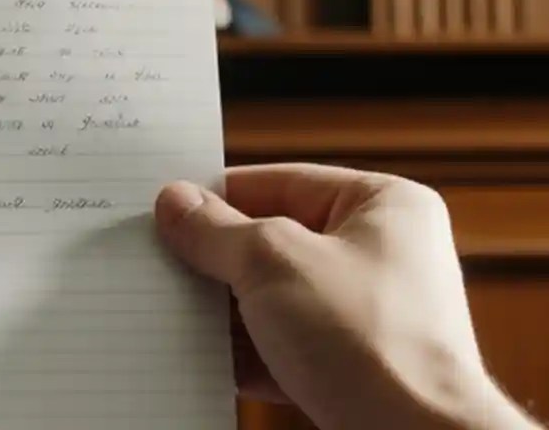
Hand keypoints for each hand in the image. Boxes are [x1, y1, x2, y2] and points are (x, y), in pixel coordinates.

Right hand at [155, 164, 540, 429]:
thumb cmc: (373, 342)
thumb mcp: (273, 264)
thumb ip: (216, 229)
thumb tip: (176, 202)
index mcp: (384, 205)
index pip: (283, 182)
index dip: (221, 195)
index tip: (169, 208)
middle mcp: (383, 254)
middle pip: (274, 240)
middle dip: (219, 258)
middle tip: (164, 262)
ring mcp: (370, 314)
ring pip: (275, 297)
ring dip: (227, 310)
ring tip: (176, 312)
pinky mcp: (354, 367)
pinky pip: (286, 346)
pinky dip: (247, 352)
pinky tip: (205, 358)